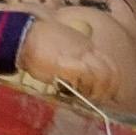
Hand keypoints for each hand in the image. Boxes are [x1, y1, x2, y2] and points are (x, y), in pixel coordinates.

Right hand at [12, 11, 135, 115]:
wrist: (24, 35)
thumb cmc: (39, 43)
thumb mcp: (63, 49)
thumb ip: (74, 60)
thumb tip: (78, 79)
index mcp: (87, 46)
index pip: (111, 66)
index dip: (111, 83)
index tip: (105, 95)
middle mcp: (87, 50)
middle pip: (110, 73)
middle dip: (106, 90)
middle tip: (95, 100)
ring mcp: (79, 56)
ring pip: (101, 76)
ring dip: (95, 91)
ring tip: (84, 97)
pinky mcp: (67, 63)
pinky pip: (84, 76)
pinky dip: (82, 86)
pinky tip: (73, 91)